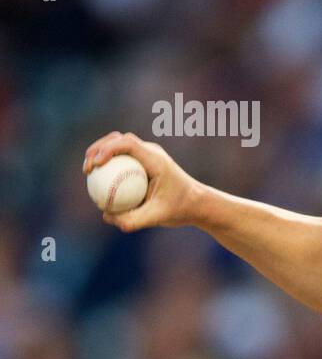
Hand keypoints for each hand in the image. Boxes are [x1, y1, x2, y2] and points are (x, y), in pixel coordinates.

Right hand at [82, 132, 203, 231]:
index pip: (128, 143)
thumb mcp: (157, 217)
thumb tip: (107, 216)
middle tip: (87, 168)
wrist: (196, 203)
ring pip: (119, 145)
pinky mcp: (144, 162)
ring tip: (88, 171)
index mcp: (156, 159)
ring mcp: (148, 155)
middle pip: (119, 139)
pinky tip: (98, 180)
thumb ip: (133, 219)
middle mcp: (151, 152)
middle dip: (98, 148)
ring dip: (100, 152)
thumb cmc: (179, 209)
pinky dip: (109, 164)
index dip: (108, 149)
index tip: (96, 164)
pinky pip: (123, 158)